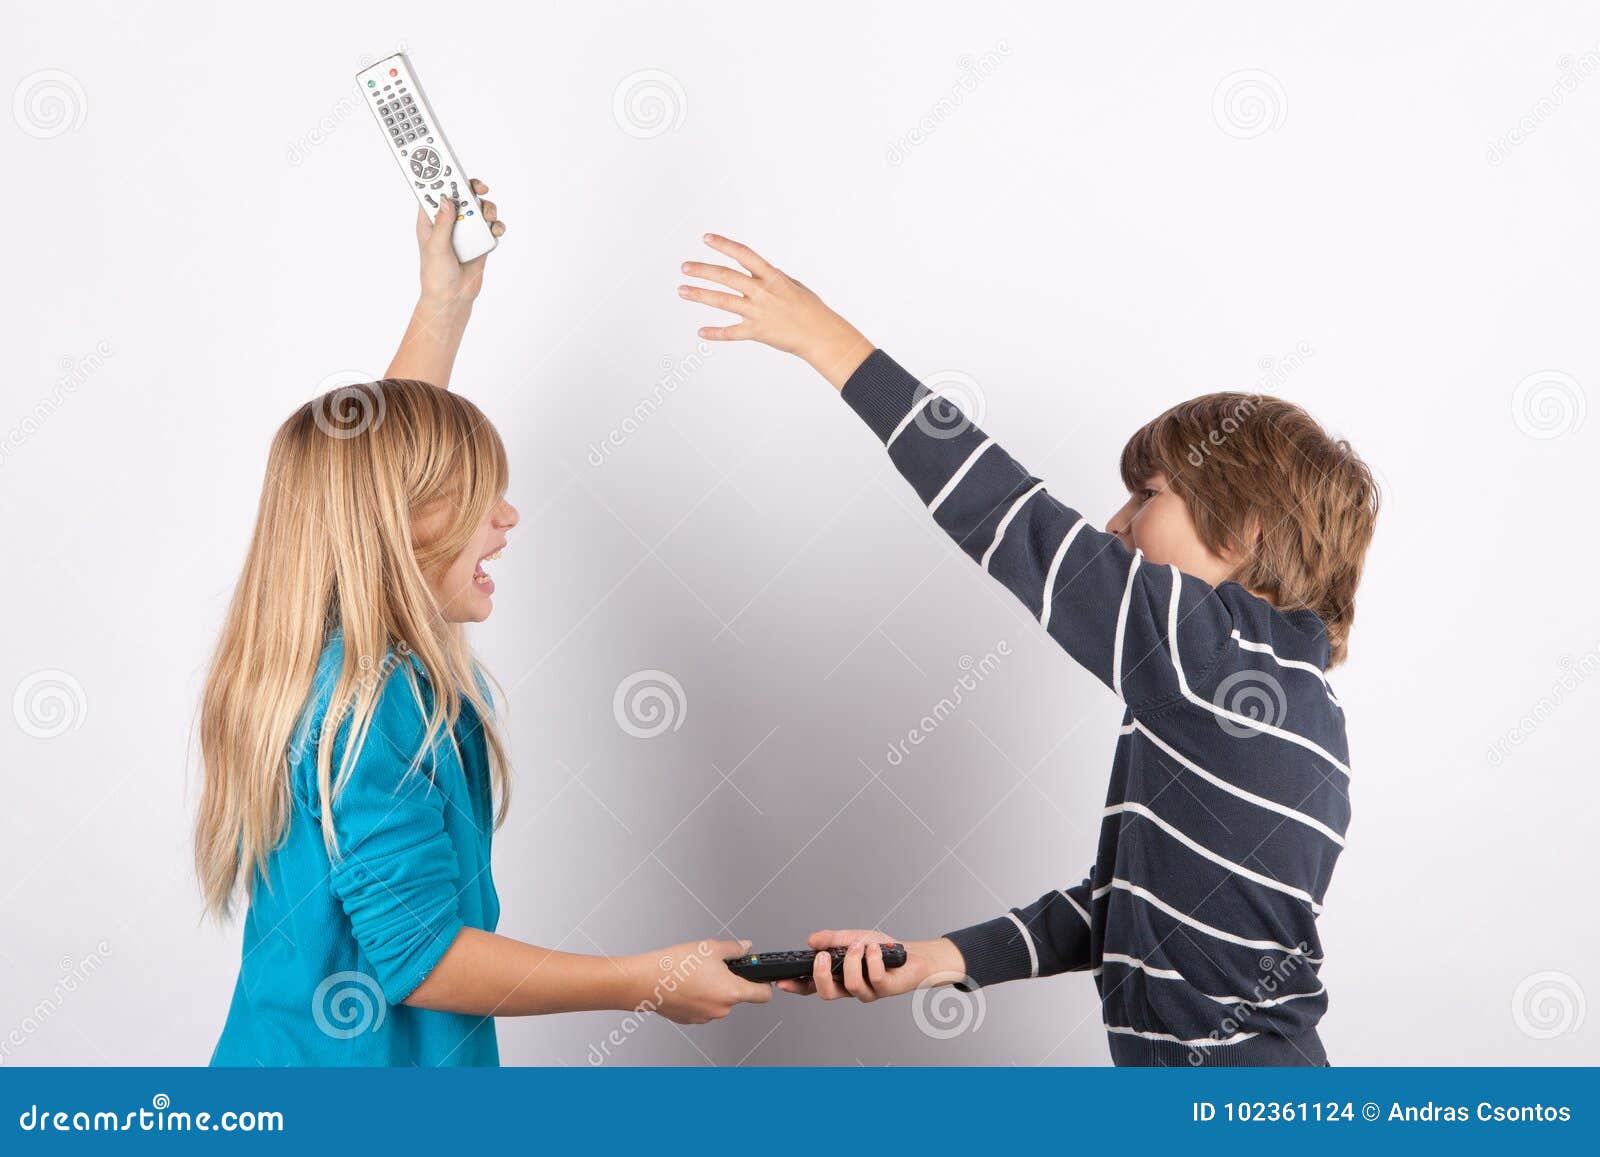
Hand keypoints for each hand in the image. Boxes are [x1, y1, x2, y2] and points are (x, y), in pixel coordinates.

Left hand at [415, 177, 506, 305]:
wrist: (453, 298)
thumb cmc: (435, 275)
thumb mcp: (436, 247)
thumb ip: (443, 222)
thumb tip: (447, 198)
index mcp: (431, 220)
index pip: (436, 192)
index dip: (442, 178)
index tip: (450, 167)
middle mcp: (449, 221)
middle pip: (462, 195)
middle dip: (471, 189)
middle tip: (479, 188)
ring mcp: (466, 230)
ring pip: (480, 209)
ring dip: (487, 209)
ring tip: (489, 217)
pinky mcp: (480, 241)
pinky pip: (492, 227)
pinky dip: (496, 226)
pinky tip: (496, 230)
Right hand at [628, 939, 773, 1024]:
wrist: (647, 981)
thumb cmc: (676, 966)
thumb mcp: (711, 947)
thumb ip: (734, 948)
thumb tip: (745, 948)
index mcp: (732, 992)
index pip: (763, 995)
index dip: (764, 984)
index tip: (760, 977)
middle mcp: (721, 1009)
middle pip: (737, 996)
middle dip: (730, 981)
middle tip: (715, 966)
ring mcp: (705, 1017)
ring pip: (718, 1001)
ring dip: (713, 989)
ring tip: (695, 973)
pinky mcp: (690, 1020)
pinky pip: (702, 1007)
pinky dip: (699, 997)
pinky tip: (686, 983)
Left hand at [678, 235, 873, 389]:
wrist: (820, 334)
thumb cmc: (810, 308)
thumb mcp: (792, 284)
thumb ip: (770, 278)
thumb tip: (755, 273)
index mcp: (772, 276)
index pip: (743, 254)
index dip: (724, 245)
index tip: (706, 238)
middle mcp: (762, 292)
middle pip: (726, 277)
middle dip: (703, 270)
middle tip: (685, 267)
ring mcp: (758, 312)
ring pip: (723, 301)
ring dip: (700, 295)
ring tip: (682, 291)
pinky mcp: (757, 331)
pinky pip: (732, 333)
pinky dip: (716, 333)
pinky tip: (701, 332)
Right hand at [775, 930, 967, 1002]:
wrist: (913, 956)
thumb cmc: (883, 950)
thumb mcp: (853, 937)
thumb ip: (832, 939)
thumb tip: (812, 941)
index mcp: (838, 977)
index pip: (812, 985)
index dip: (796, 986)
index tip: (783, 980)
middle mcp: (850, 988)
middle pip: (826, 993)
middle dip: (821, 974)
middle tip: (824, 955)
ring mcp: (867, 991)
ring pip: (850, 984)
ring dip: (853, 961)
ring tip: (859, 945)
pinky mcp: (884, 990)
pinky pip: (874, 977)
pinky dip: (873, 959)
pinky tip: (875, 949)